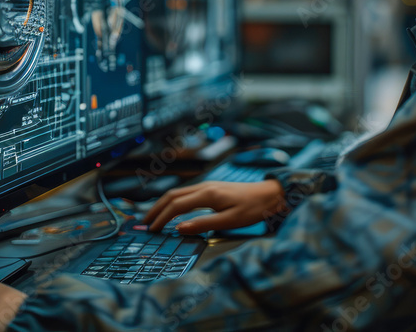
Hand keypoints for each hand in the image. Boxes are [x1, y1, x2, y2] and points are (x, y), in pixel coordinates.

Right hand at [143, 180, 287, 233]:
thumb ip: (204, 224)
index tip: (153, 230)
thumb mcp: (230, 221)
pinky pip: (186, 193)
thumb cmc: (252, 209)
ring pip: (178, 192)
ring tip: (154, 216)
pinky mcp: (212, 188)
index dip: (163, 218)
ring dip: (164, 204)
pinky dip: (174, 201)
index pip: (177, 206)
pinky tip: (173, 209)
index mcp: (208, 194)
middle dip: (157, 208)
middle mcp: (205, 187)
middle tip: (146, 222)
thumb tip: (179, 228)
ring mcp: (207, 186)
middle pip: (173, 195)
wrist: (269, 194)